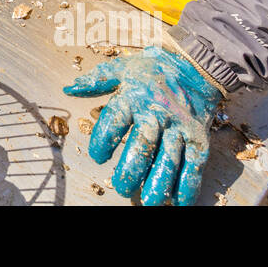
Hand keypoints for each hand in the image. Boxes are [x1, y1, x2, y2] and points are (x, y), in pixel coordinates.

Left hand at [63, 47, 222, 205]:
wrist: (197, 65)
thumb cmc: (154, 70)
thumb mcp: (123, 68)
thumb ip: (96, 80)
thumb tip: (68, 88)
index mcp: (135, 96)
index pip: (115, 118)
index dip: (104, 139)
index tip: (97, 156)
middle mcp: (158, 112)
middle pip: (144, 142)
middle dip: (132, 167)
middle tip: (121, 186)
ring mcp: (180, 127)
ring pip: (170, 157)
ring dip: (159, 181)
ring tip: (148, 202)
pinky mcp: (199, 138)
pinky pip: (194, 163)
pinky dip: (188, 184)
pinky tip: (178, 202)